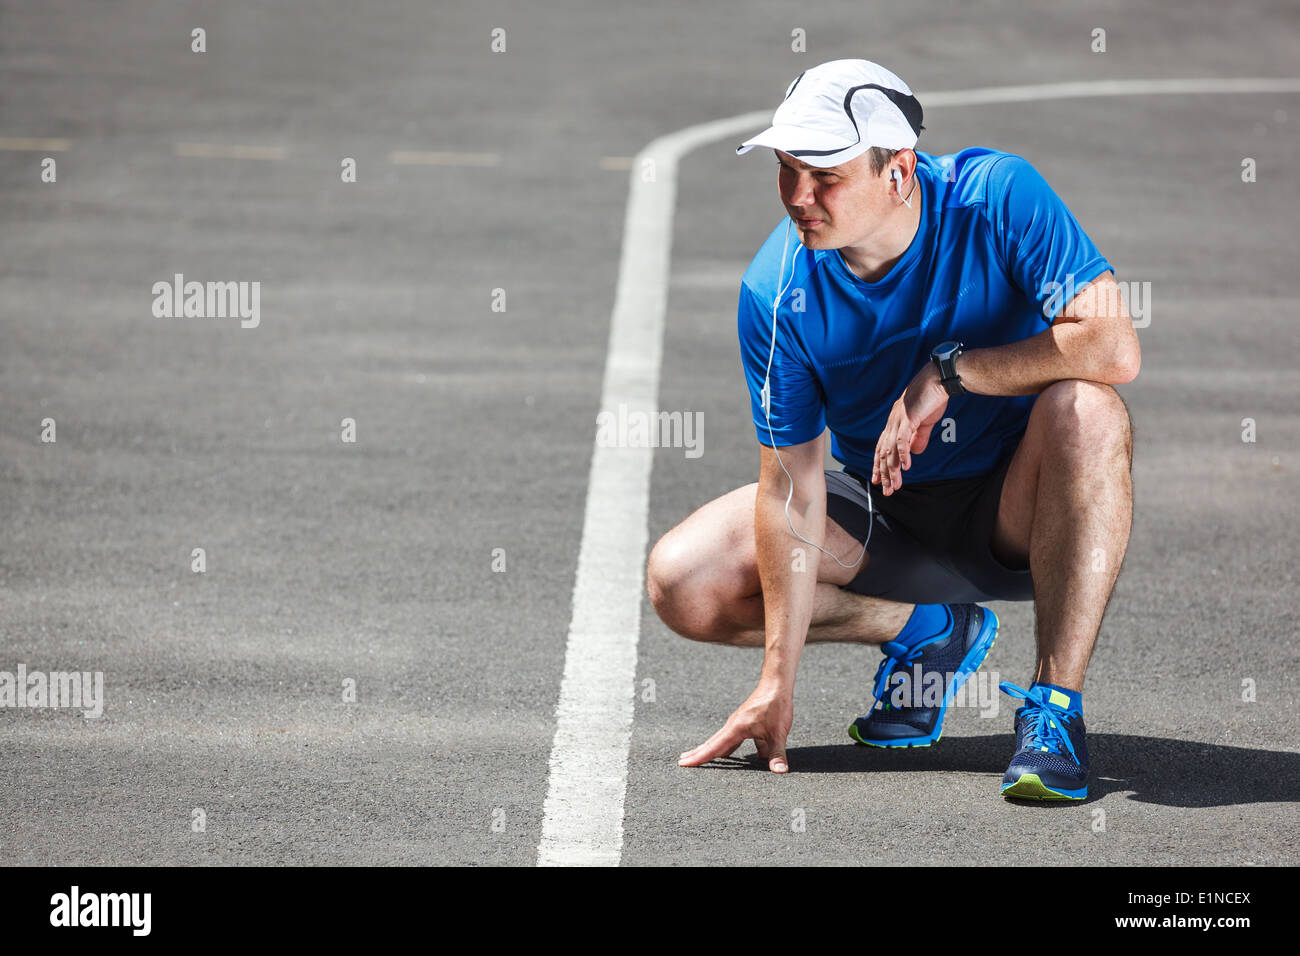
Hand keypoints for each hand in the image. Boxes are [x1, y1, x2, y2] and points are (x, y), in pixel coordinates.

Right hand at [678, 682, 793, 772]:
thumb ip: (777, 754)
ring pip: (721, 740)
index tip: (683, 763)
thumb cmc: (776, 706)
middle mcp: (733, 725)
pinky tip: (728, 754)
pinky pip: (731, 738)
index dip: (699, 757)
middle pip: (711, 742)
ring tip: (698, 757)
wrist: (776, 684)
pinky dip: (726, 747)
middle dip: (697, 752)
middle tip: (681, 761)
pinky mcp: (744, 722)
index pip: (714, 747)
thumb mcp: (779, 733)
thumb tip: (779, 772)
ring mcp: (737, 723)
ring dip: (710, 749)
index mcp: (736, 729)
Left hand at [872, 363, 949, 495]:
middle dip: (884, 473)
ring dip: (893, 469)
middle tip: (886, 490)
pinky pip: (903, 439)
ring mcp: (899, 420)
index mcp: (895, 423)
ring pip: (891, 450)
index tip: (878, 480)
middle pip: (883, 452)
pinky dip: (902, 454)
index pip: (882, 447)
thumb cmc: (932, 398)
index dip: (879, 465)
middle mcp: (892, 422)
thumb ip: (918, 437)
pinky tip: (905, 467)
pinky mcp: (908, 417)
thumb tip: (914, 453)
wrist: (939, 379)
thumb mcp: (924, 422)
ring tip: (895, 485)